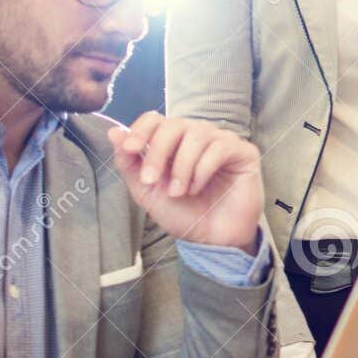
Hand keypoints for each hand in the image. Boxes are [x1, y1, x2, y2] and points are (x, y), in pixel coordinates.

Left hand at [107, 113, 262, 252]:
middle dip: (158, 152)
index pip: (156, 119)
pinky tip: (198, 188)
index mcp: (173, 142)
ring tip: (180, 192)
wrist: (212, 239)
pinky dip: (203, 169)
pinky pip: (219, 147)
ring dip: (182, 166)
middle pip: (174, 124)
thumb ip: (130, 163)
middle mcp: (197, 136)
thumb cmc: (183, 213)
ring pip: (197, 134)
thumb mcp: (147, 191)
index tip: (130, 149)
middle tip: (153, 180)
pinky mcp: (243, 151)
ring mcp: (221, 141)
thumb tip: (113, 132)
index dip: (140, 130)